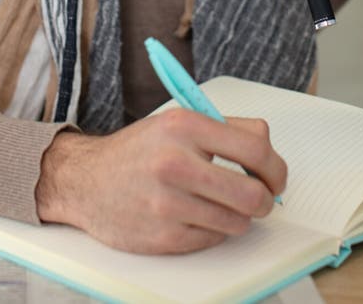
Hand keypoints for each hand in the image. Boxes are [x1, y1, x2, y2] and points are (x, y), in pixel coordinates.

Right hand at [35, 109, 286, 253]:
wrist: (86, 180)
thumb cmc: (139, 151)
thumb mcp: (177, 122)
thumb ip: (226, 130)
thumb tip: (269, 150)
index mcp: (183, 126)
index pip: (254, 149)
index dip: (275, 168)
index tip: (276, 177)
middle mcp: (174, 162)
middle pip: (252, 194)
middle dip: (265, 200)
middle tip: (261, 198)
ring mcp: (168, 203)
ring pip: (237, 221)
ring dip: (237, 216)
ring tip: (218, 203)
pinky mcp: (163, 236)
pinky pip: (213, 239)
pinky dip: (212, 230)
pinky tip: (194, 215)